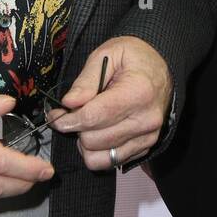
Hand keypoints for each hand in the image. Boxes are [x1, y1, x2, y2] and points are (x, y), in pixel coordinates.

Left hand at [48, 37, 171, 170]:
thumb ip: (86, 80)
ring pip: (100, 158)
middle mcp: (146, 120)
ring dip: (86, 143)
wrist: (161, 69)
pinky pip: (111, 162)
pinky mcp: (145, 148)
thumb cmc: (134, 58)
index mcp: (138, 92)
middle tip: (74, 114)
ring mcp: (147, 137)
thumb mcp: (108, 54)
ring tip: (88, 123)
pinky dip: (99, 151)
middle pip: (94, 140)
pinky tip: (100, 131)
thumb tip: (68, 104)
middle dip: (77, 128)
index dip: (68, 119)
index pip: (94, 117)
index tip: (55, 115)